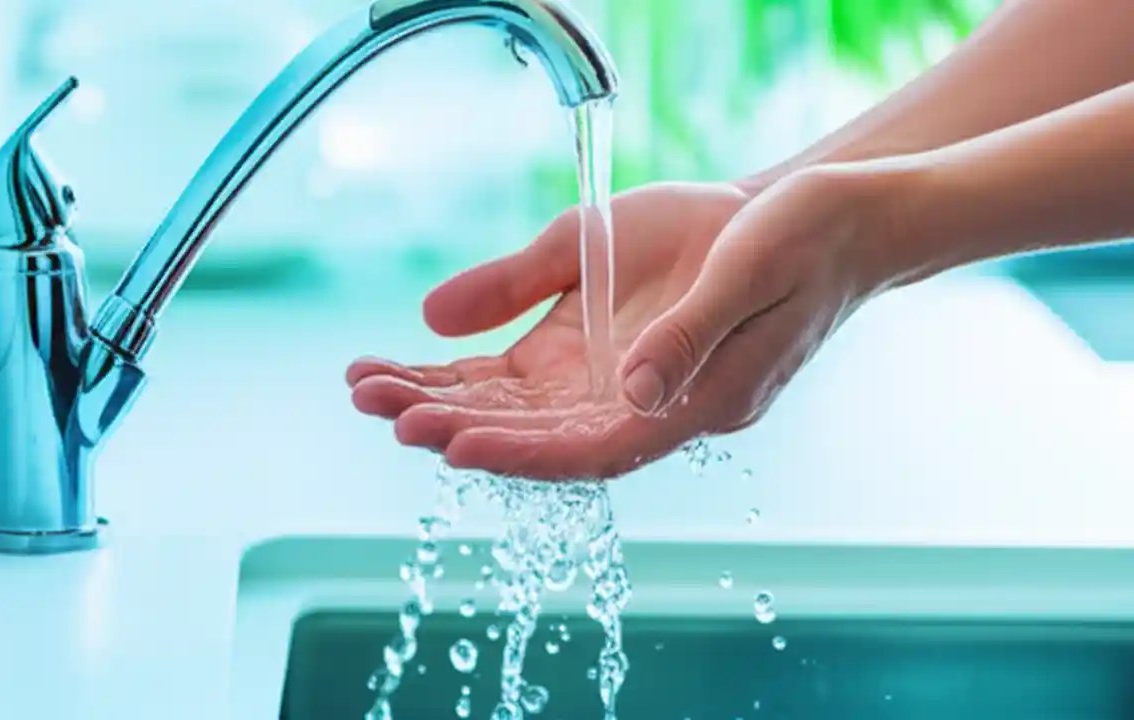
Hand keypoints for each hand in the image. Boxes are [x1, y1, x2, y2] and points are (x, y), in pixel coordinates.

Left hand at [348, 171, 889, 478]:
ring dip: (450, 399)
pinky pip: (533, 379)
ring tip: (370, 383)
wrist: (824, 221)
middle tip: (375, 402)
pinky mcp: (610, 353)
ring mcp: (627, 383)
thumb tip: (628, 390)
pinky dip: (473, 374)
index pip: (592, 449)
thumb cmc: (796, 240)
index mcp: (693, 402)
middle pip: (540, 436)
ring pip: (525, 411)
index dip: (519, 454)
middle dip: (456, 422)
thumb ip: (684, 331)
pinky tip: (419, 364)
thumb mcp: (742, 271)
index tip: (448, 444)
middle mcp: (652, 407)